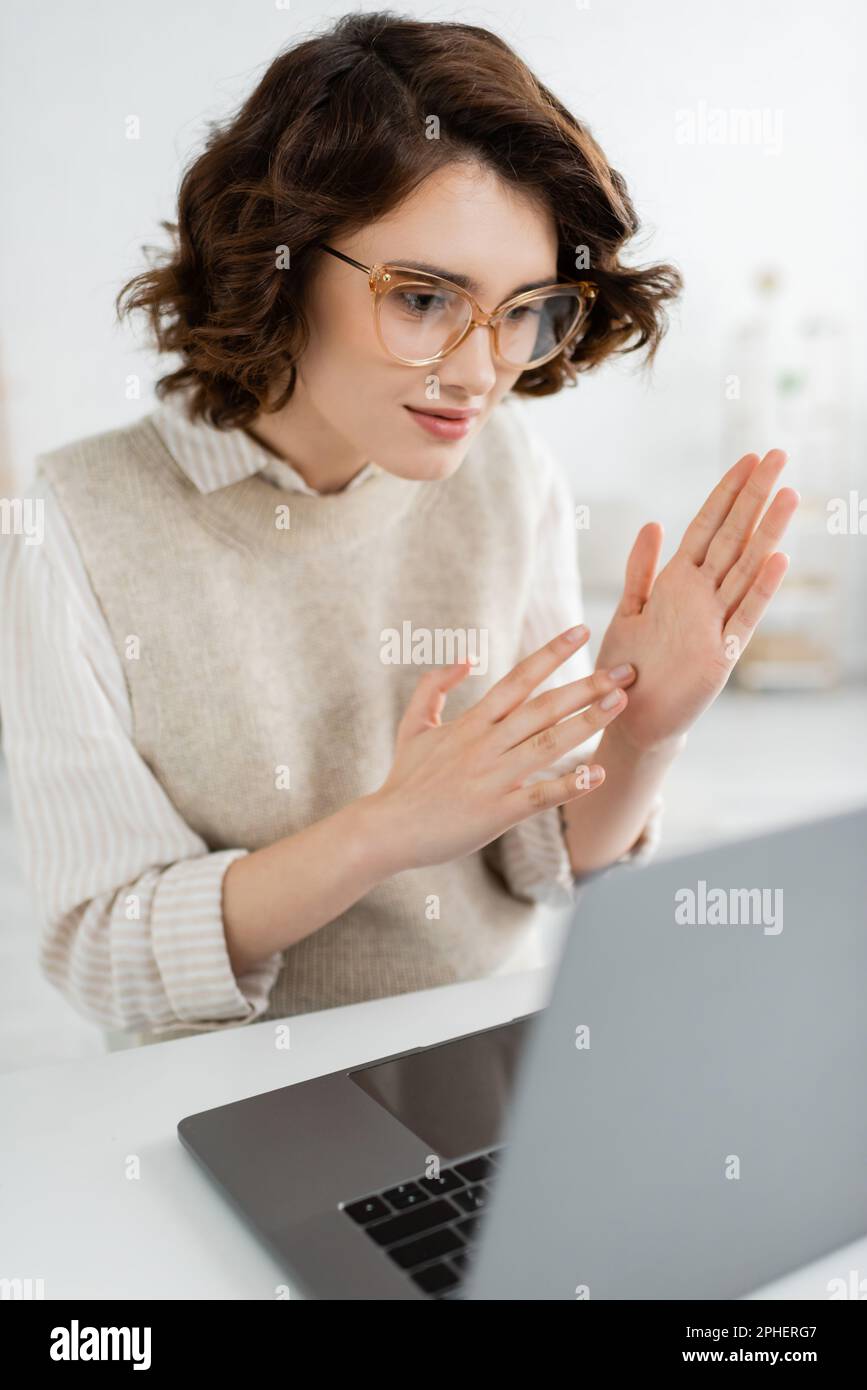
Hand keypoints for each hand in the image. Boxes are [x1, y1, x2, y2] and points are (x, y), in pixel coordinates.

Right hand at [368, 626, 637, 870]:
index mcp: (470, 723)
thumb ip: (434, 686)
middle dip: (586, 687)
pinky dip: (569, 785)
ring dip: (586, 723)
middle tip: (624, 671)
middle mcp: (485, 744)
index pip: (517, 679)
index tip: (580, 631)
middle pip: (542, 707)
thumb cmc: (404, 780)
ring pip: (547, 744)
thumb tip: (466, 659)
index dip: (550, 653)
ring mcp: (492, 778)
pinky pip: (539, 796)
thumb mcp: (413, 725)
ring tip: (619, 705)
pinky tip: (597, 775)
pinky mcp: (496, 813)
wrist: (385, 830)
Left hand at [595, 448, 798, 752]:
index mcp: (677, 583)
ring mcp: (714, 624)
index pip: (707, 527)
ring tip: (789, 494)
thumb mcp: (628, 612)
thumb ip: (640, 571)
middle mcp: (701, 598)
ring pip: (745, 569)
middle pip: (732, 537)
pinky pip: (743, 617)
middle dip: (753, 496)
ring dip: (766, 533)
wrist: (630, 719)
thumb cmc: (627, 668)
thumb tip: (653, 524)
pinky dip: (759, 589)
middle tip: (779, 455)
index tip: (748, 458)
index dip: (725, 493)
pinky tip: (778, 558)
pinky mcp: (719, 656)